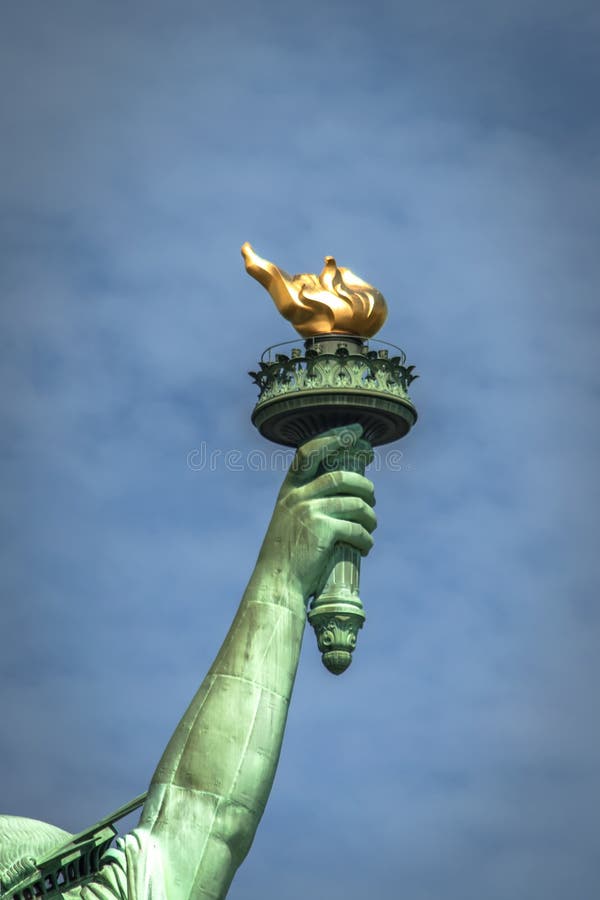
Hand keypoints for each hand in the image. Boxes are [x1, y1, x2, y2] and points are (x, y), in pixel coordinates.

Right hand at [256, 425, 376, 602]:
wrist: (277, 584)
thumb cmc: (288, 557)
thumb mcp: (290, 522)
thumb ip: (308, 503)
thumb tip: (345, 492)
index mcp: (288, 491)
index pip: (309, 452)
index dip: (333, 437)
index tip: (355, 431)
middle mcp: (297, 496)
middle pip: (342, 477)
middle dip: (365, 486)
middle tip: (372, 498)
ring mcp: (309, 511)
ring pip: (355, 502)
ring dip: (370, 516)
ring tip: (371, 527)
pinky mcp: (323, 530)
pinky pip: (357, 528)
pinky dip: (366, 539)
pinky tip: (366, 547)